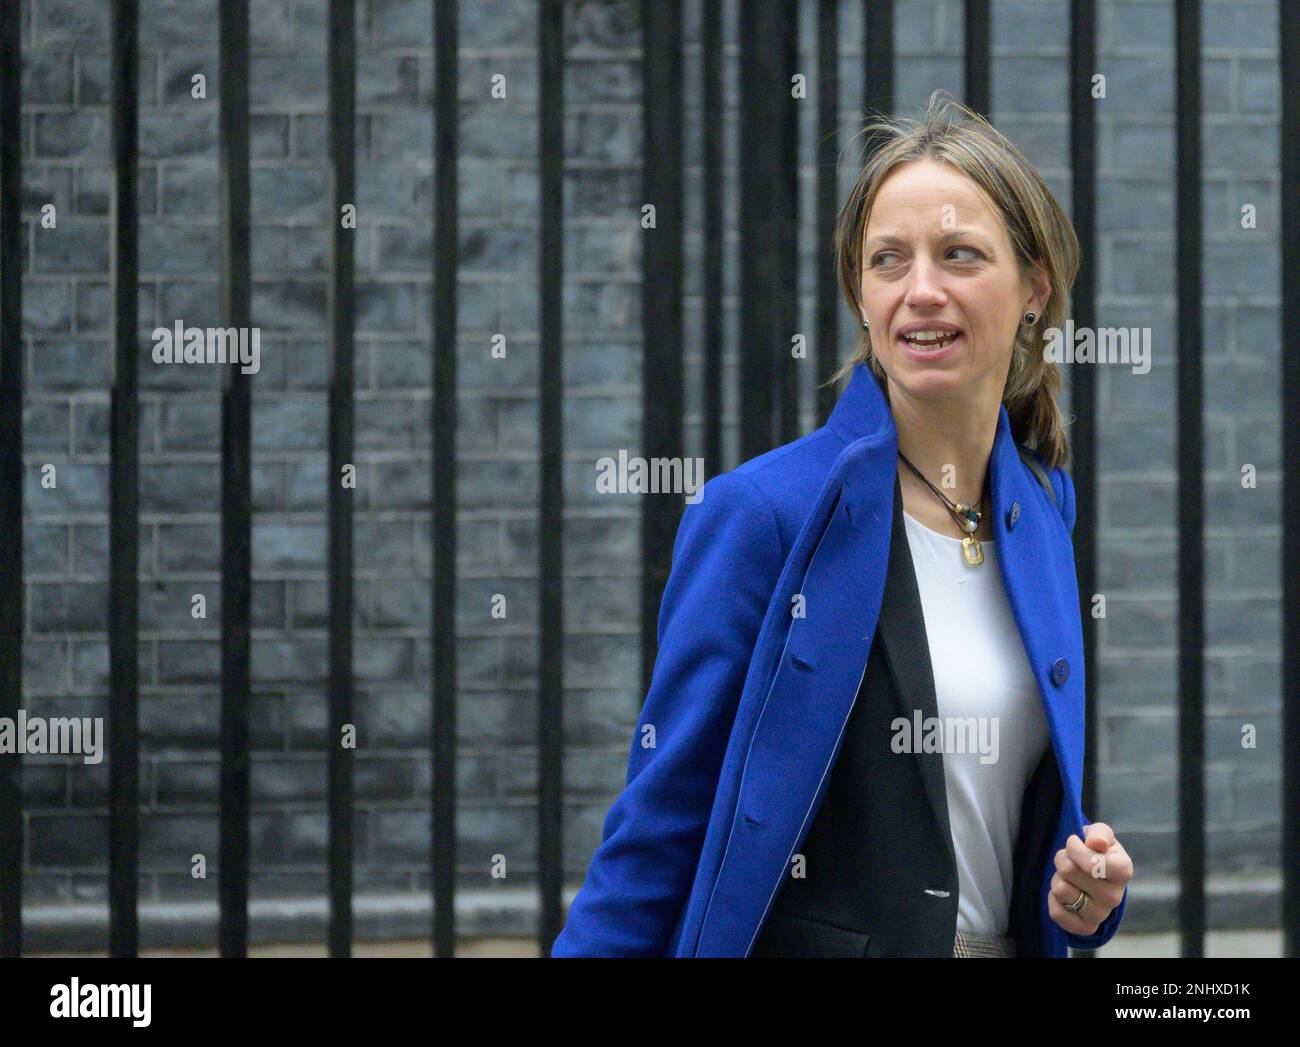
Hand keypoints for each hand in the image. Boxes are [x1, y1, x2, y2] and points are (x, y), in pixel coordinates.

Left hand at [1047, 821, 1132, 935]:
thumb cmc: (1098, 852)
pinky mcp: (1085, 927)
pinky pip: (1056, 912)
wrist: (1096, 878)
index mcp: (1122, 870)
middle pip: (1069, 871)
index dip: (1075, 849)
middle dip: (1062, 859)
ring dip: (1057, 878)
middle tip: (1070, 860)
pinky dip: (1053, 899)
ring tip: (1068, 877)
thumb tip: (1095, 842)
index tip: (1075, 842)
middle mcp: (1114, 896)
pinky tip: (1065, 895)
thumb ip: (1100, 833)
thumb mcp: (1101, 835)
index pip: (1095, 863)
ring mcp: (1100, 914)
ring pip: (1060, 890)